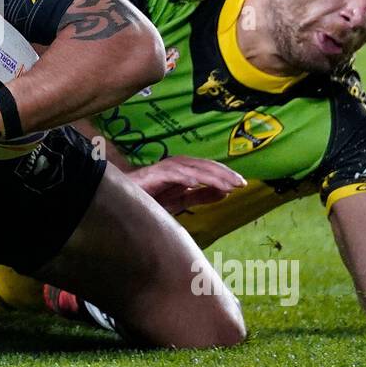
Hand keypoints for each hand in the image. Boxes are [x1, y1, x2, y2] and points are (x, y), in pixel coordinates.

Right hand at [132, 156, 246, 213]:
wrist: (123, 198)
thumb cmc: (151, 198)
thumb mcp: (181, 201)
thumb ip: (201, 196)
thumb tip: (224, 193)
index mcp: (185, 170)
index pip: (209, 169)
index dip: (226, 175)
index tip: (242, 184)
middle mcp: (177, 165)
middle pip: (205, 166)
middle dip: (224, 174)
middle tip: (241, 183)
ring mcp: (166, 168)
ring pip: (194, 169)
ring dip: (212, 176)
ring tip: (227, 185)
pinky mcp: (155, 174)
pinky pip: (174, 174)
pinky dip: (187, 177)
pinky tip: (198, 183)